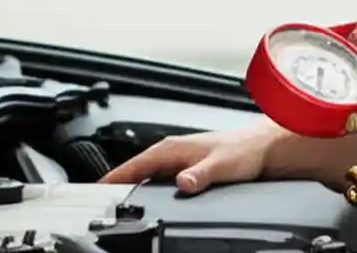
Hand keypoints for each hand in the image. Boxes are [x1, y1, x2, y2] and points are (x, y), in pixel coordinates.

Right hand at [99, 124, 279, 193]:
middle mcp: (172, 152)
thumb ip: (201, 174)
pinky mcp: (186, 169)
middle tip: (101, 207)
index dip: (111, 179)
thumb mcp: (220, 165)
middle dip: (117, 188)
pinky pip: (159, 181)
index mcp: (172, 148)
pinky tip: (150, 203)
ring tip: (119, 208)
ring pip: (146, 177)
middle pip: (134, 172)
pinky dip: (150, 190)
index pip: (132, 165)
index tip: (93, 192)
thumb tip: (183, 182)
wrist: (263, 147)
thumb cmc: (245, 150)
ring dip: (134, 190)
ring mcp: (178, 160)